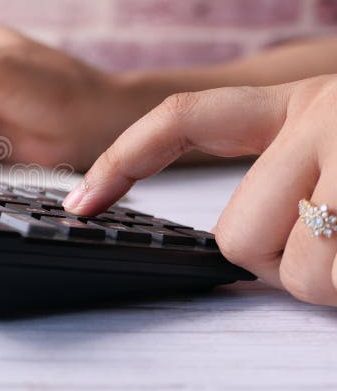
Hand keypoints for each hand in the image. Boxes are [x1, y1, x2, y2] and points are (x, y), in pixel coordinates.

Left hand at [64, 74, 336, 305]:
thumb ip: (283, 178)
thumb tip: (233, 247)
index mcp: (297, 104)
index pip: (181, 119)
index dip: (121, 161)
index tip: (79, 202)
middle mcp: (320, 116)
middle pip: (234, 235)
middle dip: (275, 263)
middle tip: (330, 248)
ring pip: (293, 273)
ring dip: (328, 281)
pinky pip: (333, 285)